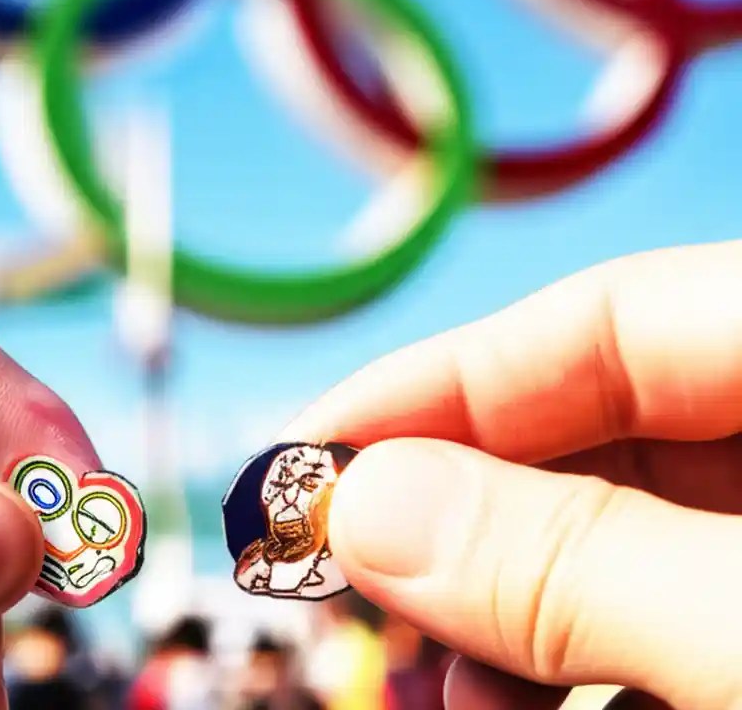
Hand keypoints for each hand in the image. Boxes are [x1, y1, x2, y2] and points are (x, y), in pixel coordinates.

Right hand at [282, 242, 741, 708]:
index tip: (307, 455)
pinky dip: (589, 663)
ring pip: (635, 538)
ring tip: (452, 684)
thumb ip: (568, 561)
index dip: (441, 381)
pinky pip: (681, 622)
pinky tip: (523, 705)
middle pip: (608, 434)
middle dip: (464, 511)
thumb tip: (360, 507)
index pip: (611, 317)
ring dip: (512, 604)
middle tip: (348, 574)